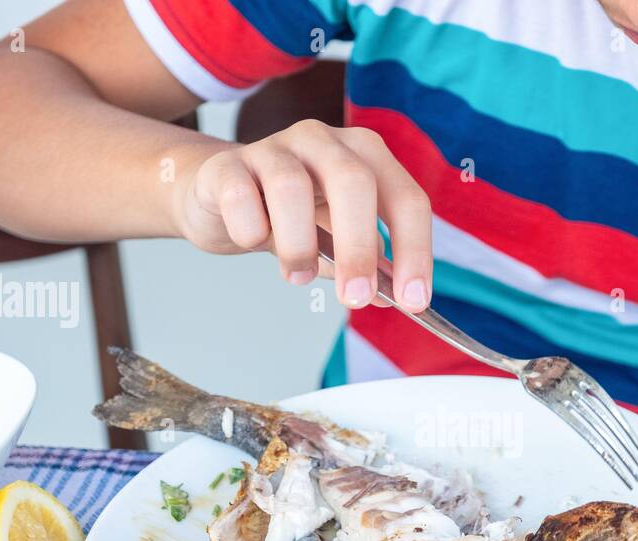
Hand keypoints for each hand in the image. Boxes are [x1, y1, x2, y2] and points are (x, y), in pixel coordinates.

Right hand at [172, 119, 432, 310]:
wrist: (224, 197)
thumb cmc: (293, 218)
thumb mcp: (338, 238)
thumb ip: (367, 262)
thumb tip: (391, 297)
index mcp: (365, 155)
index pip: (405, 199)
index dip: (414, 251)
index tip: (413, 301)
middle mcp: (324, 141)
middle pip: (354, 182)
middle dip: (359, 248)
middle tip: (356, 298)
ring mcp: (273, 147)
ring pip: (291, 187)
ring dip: (298, 245)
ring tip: (297, 277)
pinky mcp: (226, 165)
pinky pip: (239, 195)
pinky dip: (249, 228)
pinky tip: (253, 241)